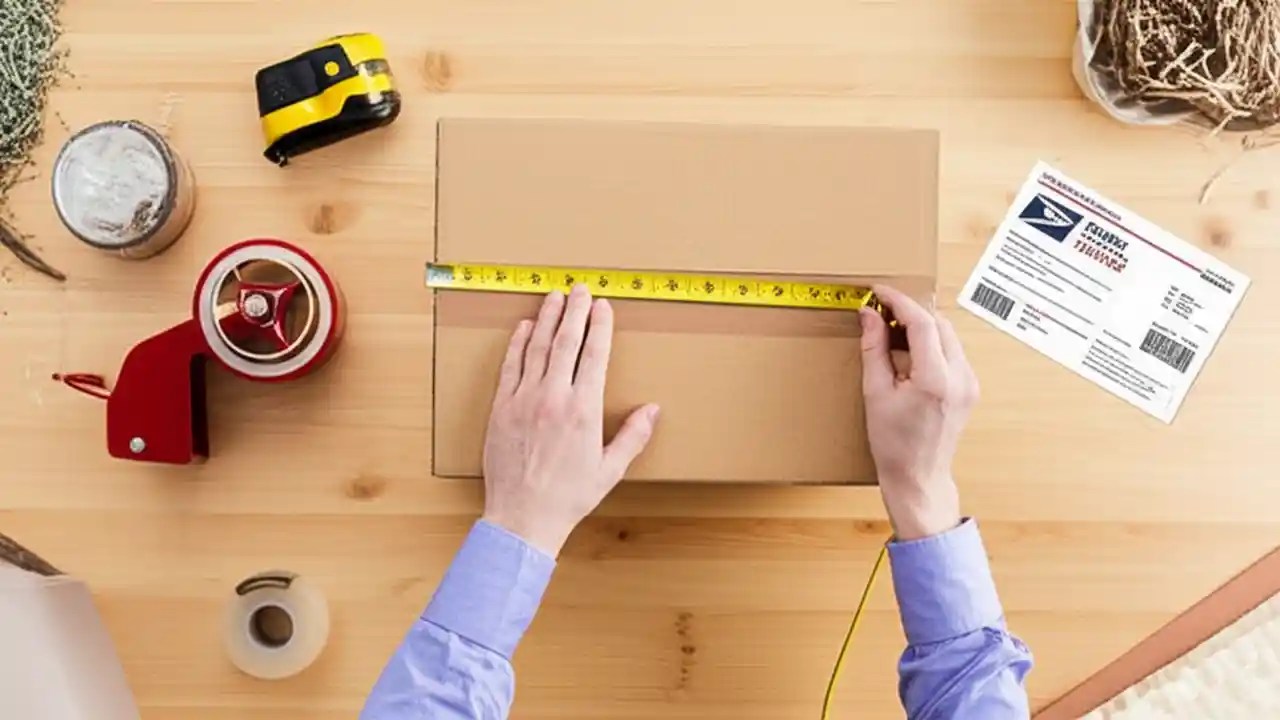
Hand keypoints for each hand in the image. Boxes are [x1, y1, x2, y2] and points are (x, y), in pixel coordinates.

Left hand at [482, 285, 660, 556]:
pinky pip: (510, 366)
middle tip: (580, 288)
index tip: (603, 306)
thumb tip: (652, 410)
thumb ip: (633, 436)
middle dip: (575, 311)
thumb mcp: (610, 470)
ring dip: (546, 319)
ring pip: (537, 348)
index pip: (594, 356)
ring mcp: (523, 400)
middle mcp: (553, 398)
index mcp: (583, 411)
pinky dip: (518, 344)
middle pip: (566, 342)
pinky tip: (524, 328)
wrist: (522, 518)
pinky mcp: (500, 408)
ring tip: (554, 297)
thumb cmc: (568, 497)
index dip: (600, 327)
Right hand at [859, 286, 977, 540]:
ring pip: (947, 336)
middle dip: (909, 312)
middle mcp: (961, 378)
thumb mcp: (875, 393)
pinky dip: (930, 343)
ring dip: (920, 326)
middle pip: (938, 324)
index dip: (899, 301)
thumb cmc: (894, 445)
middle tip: (880, 310)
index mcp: (936, 380)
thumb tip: (869, 315)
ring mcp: (970, 383)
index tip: (878, 292)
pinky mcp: (970, 388)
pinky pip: (952, 352)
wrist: (919, 478)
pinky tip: (908, 351)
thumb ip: (873, 349)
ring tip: (890, 331)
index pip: (922, 323)